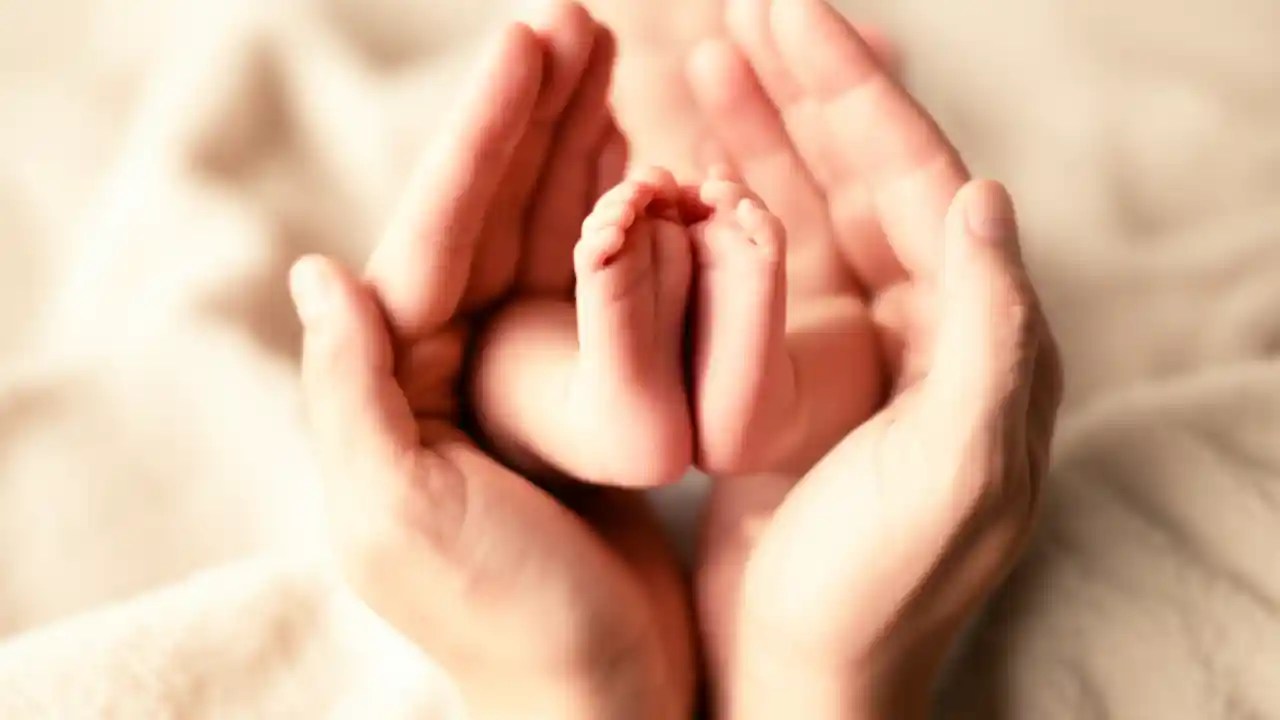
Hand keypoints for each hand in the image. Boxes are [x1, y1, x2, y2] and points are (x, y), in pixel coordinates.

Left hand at [290, 10, 691, 718]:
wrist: (609, 699)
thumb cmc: (512, 622)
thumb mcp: (404, 515)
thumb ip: (350, 393)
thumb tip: (321, 274)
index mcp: (396, 388)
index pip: (436, 235)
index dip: (481, 138)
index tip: (530, 47)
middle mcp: (449, 373)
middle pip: (490, 217)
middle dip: (531, 118)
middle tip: (576, 19)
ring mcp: (518, 382)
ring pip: (545, 239)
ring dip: (575, 149)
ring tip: (611, 63)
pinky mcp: (579, 399)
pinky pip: (595, 287)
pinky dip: (616, 218)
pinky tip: (637, 161)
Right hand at [685, 1, 1063, 716]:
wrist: (801, 680)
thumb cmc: (878, 593)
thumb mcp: (957, 471)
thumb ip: (991, 336)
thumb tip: (988, 197)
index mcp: (972, 334)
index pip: (915, 177)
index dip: (851, 90)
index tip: (789, 12)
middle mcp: (914, 329)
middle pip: (853, 176)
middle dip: (796, 88)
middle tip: (734, 6)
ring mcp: (841, 350)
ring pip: (795, 211)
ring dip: (750, 133)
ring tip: (695, 55)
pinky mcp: (779, 379)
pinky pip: (747, 269)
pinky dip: (712, 209)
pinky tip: (671, 163)